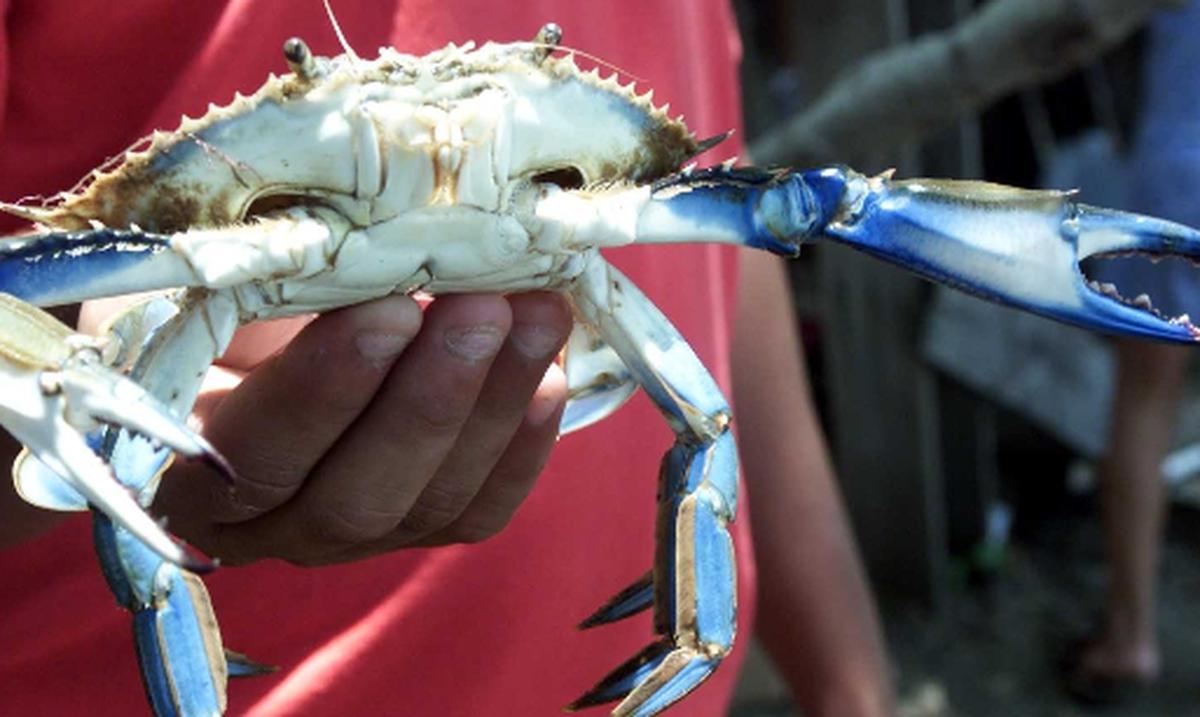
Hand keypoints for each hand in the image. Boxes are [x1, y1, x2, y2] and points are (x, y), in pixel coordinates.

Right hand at [135, 292, 569, 565]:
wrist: (249, 342)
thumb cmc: (217, 299)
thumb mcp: (210, 280)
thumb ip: (256, 281)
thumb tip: (365, 244)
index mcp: (190, 473)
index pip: (257, 455)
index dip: (326, 389)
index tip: (389, 306)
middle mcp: (273, 529)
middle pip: (357, 496)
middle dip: (432, 397)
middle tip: (485, 304)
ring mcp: (356, 536)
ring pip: (432, 501)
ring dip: (494, 403)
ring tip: (538, 311)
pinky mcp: (425, 525)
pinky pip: (482, 508)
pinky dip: (525, 444)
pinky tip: (551, 374)